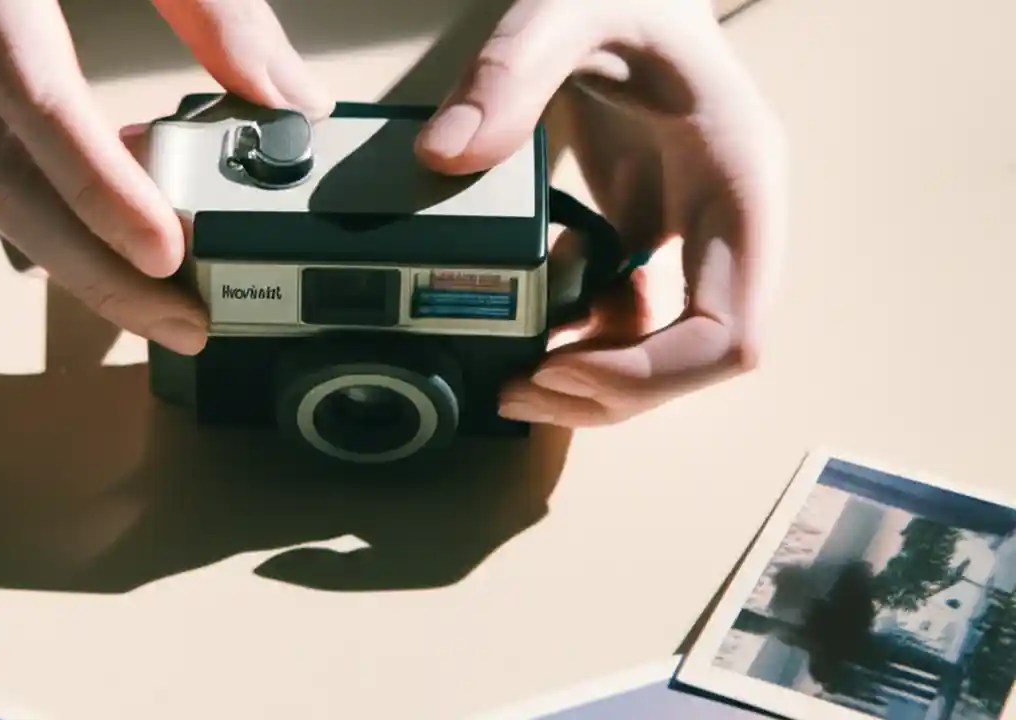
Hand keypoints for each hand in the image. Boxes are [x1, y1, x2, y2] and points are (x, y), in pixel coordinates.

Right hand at [0, 0, 331, 354]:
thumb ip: (219, 8)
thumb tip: (293, 103)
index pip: (33, 98)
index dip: (102, 188)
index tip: (170, 256)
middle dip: (94, 269)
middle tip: (180, 324)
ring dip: (68, 256)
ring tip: (154, 299)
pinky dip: (34, 214)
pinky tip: (89, 242)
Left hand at [415, 0, 786, 426]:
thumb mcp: (566, 9)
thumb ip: (510, 75)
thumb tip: (446, 156)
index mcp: (740, 180)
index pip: (731, 333)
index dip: (649, 376)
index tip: (560, 370)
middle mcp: (730, 219)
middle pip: (699, 359)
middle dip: (612, 392)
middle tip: (518, 391)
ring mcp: (694, 229)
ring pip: (666, 347)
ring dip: (594, 376)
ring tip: (512, 373)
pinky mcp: (652, 229)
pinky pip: (630, 312)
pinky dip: (581, 334)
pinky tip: (529, 319)